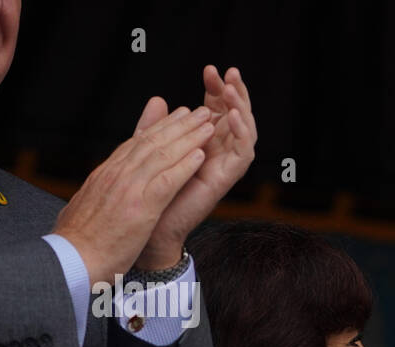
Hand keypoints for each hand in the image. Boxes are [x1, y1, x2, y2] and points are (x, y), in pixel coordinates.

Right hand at [52, 106, 214, 284]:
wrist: (70, 261)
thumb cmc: (78, 242)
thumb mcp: (87, 208)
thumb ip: (98, 193)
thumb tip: (97, 189)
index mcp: (105, 175)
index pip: (135, 145)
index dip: (159, 129)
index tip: (176, 116)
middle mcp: (116, 175)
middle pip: (151, 142)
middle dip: (179, 124)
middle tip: (200, 111)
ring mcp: (127, 189)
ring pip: (162, 155)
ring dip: (189, 137)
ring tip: (209, 124)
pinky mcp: (139, 208)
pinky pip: (167, 181)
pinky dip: (185, 166)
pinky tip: (202, 154)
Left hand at [133, 66, 257, 269]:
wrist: (148, 228)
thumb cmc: (150, 195)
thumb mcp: (151, 150)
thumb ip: (156, 126)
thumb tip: (158, 98)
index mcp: (203, 143)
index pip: (217, 110)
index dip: (216, 89)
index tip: (209, 70)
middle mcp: (218, 153)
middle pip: (236, 117)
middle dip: (235, 93)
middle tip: (230, 72)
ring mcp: (224, 166)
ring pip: (246, 132)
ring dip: (242, 109)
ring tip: (232, 90)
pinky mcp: (226, 180)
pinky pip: (244, 154)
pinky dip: (242, 133)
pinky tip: (233, 116)